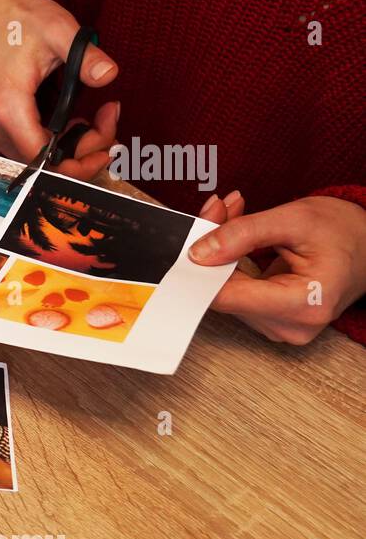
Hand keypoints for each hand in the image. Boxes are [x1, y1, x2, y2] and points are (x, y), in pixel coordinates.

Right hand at [0, 0, 119, 180]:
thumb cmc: (22, 20)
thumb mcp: (60, 30)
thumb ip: (85, 56)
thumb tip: (108, 75)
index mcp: (6, 104)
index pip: (43, 158)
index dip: (79, 161)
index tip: (107, 143)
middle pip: (40, 162)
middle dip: (81, 151)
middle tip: (108, 123)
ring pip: (31, 159)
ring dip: (66, 148)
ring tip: (90, 121)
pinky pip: (20, 148)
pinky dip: (48, 143)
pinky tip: (69, 123)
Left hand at [190, 194, 365, 344]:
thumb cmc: (344, 231)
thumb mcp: (294, 219)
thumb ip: (243, 234)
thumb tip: (198, 253)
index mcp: (304, 304)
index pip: (228, 296)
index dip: (204, 267)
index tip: (193, 238)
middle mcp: (292, 326)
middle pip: (227, 294)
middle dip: (215, 251)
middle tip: (219, 210)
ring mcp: (282, 329)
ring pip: (230, 294)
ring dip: (223, 257)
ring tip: (236, 219)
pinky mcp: (274, 323)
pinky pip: (239, 296)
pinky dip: (234, 268)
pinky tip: (241, 243)